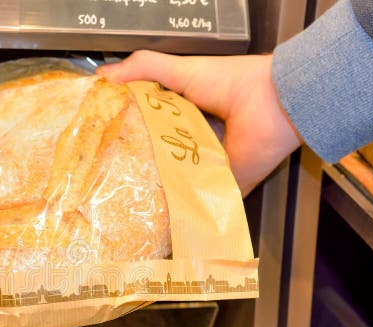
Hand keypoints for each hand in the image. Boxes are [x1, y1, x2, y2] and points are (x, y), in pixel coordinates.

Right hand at [98, 51, 301, 196]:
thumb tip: (100, 78)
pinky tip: (150, 211)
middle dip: (131, 164)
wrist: (276, 103)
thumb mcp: (179, 70)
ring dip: (151, 187)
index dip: (123, 132)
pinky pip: (195, 200)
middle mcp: (190, 142)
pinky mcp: (218, 187)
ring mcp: (203, 167)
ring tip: (117, 196)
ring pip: (170, 182)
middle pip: (154, 157)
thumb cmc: (231, 82)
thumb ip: (143, 69)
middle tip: (99, 173)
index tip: (96, 140)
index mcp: (181, 115)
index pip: (145, 127)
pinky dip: (178, 206)